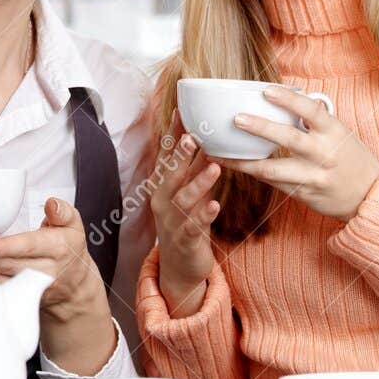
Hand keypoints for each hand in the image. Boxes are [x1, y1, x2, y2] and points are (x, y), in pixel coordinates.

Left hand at [0, 199, 117, 376]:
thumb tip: (51, 204)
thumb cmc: (68, 249)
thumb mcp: (74, 226)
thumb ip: (63, 212)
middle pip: (7, 264)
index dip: (7, 248)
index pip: (30, 246)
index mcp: (58, 248)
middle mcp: (44, 269)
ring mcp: (30, 286)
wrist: (73, 287)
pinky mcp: (18, 296)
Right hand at [150, 111, 221, 317]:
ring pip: (183, 199)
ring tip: (214, 167)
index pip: (166, 156)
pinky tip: (215, 205)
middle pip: (170, 175)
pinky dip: (203, 215)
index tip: (180, 112)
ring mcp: (172, 221)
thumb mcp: (189, 191)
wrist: (179, 266)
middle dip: (180, 156)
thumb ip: (196, 166)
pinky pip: (193, 226)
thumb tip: (207, 135)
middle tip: (192, 136)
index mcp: (163, 186)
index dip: (172, 135)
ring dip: (198, 182)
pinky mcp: (185, 240)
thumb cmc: (186, 221)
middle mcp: (163, 201)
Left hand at [220, 86, 378, 220]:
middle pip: (289, 139)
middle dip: (261, 128)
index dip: (288, 100)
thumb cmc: (351, 157)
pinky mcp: (303, 194)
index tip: (266, 90)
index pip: (311, 111)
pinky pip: (273, 183)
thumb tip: (288, 94)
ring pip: (274, 169)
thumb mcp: (341, 133)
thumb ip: (316, 119)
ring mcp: (313, 177)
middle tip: (236, 118)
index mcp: (334, 132)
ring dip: (244, 161)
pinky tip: (232, 165)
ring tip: (220, 153)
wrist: (369, 195)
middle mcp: (324, 154)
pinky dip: (252, 173)